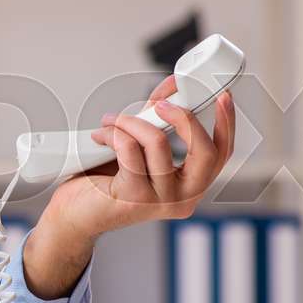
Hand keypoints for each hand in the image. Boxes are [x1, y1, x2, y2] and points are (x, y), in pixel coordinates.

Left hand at [19, 79, 234, 298]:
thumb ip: (158, 118)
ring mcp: (161, 200)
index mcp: (191, 186)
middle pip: (204, 151)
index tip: (223, 96)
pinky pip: (129, 148)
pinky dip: (113, 133)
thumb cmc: (107, 181)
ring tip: (111, 121)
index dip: (227, 124)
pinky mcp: (134, 197)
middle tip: (160, 104)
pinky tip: (100, 135)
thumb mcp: (140, 145)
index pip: (221, 155)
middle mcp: (183, 197)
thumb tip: (172, 88)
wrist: (75, 214)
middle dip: (184, 117)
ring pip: (158, 142)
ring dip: (130, 121)